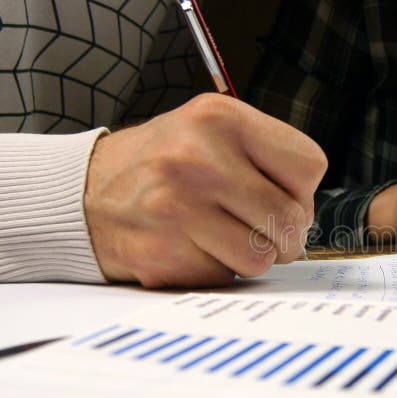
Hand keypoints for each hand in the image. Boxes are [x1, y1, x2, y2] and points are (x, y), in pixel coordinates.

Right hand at [84, 94, 326, 287]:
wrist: (82, 194)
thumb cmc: (163, 164)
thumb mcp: (211, 130)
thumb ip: (266, 157)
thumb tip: (308, 210)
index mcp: (220, 118)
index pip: (310, 166)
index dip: (301, 189)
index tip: (277, 192)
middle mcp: (198, 158)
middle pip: (292, 218)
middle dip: (285, 233)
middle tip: (258, 227)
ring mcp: (178, 207)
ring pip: (263, 256)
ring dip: (253, 255)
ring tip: (222, 235)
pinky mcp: (163, 253)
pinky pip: (226, 276)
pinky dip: (218, 269)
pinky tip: (192, 246)